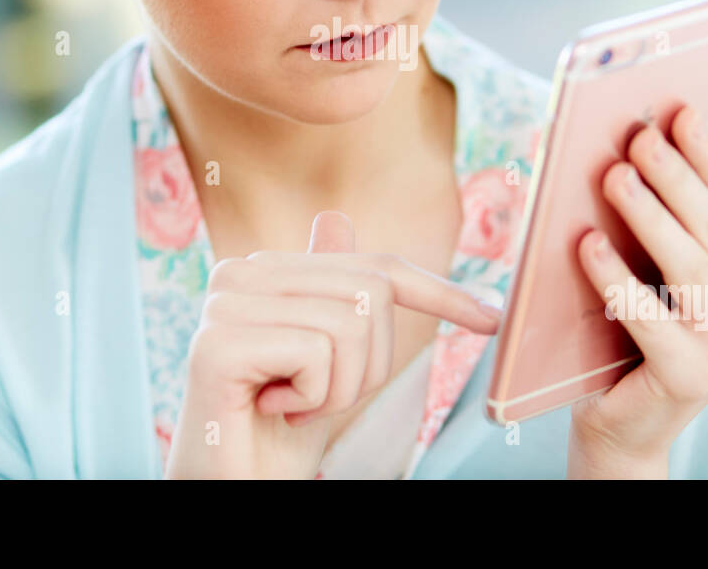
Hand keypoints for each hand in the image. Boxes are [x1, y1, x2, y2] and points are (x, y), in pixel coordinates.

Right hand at [164, 210, 502, 478]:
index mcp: (265, 269)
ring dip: (340, 388)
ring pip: (351, 322)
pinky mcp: (216, 341)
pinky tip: (271, 408)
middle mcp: (238, 273)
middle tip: (319, 400)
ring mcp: (224, 303)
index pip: (373, 266)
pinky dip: (313, 397)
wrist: (234, 489)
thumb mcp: (326, 360)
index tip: (490, 319)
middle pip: (371, 292)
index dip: (439, 293)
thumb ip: (331, 295)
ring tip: (295, 405)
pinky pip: (317, 351)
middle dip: (369, 365)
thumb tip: (334, 216)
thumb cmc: (279, 433)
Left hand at [568, 104, 707, 476]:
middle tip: (639, 138)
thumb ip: (666, 217)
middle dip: (677, 177)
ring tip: (612, 177)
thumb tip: (638, 140)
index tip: (679, 112)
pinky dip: (616, 277)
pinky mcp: (692, 379)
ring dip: (650, 216)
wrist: (622, 416)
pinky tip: (586, 244)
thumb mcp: (657, 265)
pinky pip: (650, 318)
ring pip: (693, 269)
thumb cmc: (635, 325)